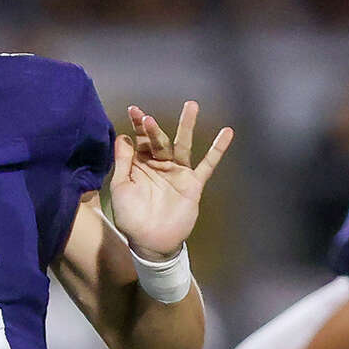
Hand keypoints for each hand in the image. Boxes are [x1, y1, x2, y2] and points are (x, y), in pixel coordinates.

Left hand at [107, 101, 233, 259]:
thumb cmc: (131, 217)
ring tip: (191, 105)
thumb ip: (123, 163)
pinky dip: (217, 149)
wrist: (150, 242)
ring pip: (183, 145)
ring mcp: (178, 172)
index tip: (135, 110)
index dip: (138, 125)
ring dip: (187, 125)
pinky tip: (226, 133)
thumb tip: (123, 137)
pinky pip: (208, 164)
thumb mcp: (121, 188)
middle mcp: (160, 164)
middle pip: (159, 140)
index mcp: (141, 165)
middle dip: (154, 129)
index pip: (140, 140)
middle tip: (148, 117)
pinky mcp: (193, 183)